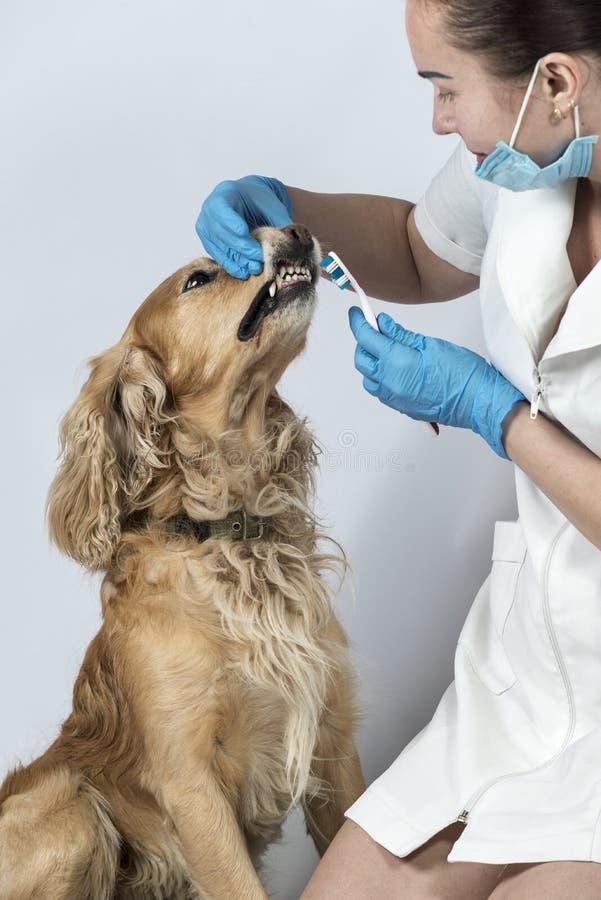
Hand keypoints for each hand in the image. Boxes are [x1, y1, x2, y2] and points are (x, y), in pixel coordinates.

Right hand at [195, 176, 292, 278]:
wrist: (249, 201)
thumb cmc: (259, 200)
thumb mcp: (272, 205)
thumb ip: (279, 221)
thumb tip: (293, 244)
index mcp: (225, 193)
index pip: (222, 209)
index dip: (232, 223)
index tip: (245, 233)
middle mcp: (210, 209)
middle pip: (222, 232)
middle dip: (241, 248)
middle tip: (259, 260)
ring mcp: (206, 226)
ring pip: (220, 246)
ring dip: (237, 260)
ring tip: (255, 269)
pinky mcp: (209, 242)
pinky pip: (218, 255)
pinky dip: (231, 265)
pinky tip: (244, 272)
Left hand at [349, 307, 525, 458]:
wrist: (478, 402)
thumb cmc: (462, 374)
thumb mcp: (430, 344)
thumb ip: (401, 335)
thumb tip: (383, 324)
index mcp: (396, 363)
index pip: (366, 338)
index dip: (357, 322)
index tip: (355, 313)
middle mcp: (390, 383)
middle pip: (362, 360)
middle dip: (364, 342)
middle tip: (376, 329)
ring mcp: (394, 398)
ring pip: (368, 378)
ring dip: (372, 362)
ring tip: (387, 350)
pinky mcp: (401, 407)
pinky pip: (380, 391)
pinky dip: (381, 377)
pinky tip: (395, 368)